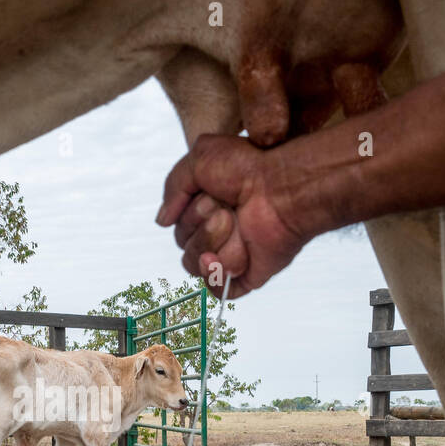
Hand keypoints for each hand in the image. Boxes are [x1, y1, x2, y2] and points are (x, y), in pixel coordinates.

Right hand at [156, 134, 312, 298]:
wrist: (282, 187)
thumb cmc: (251, 167)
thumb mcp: (199, 158)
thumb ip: (172, 187)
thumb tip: (162, 220)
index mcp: (208, 208)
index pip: (178, 225)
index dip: (187, 210)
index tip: (211, 193)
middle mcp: (218, 231)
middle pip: (184, 246)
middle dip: (200, 225)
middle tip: (227, 208)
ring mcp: (231, 254)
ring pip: (195, 265)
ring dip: (211, 242)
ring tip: (235, 223)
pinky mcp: (245, 275)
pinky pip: (215, 288)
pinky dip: (220, 271)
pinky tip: (234, 254)